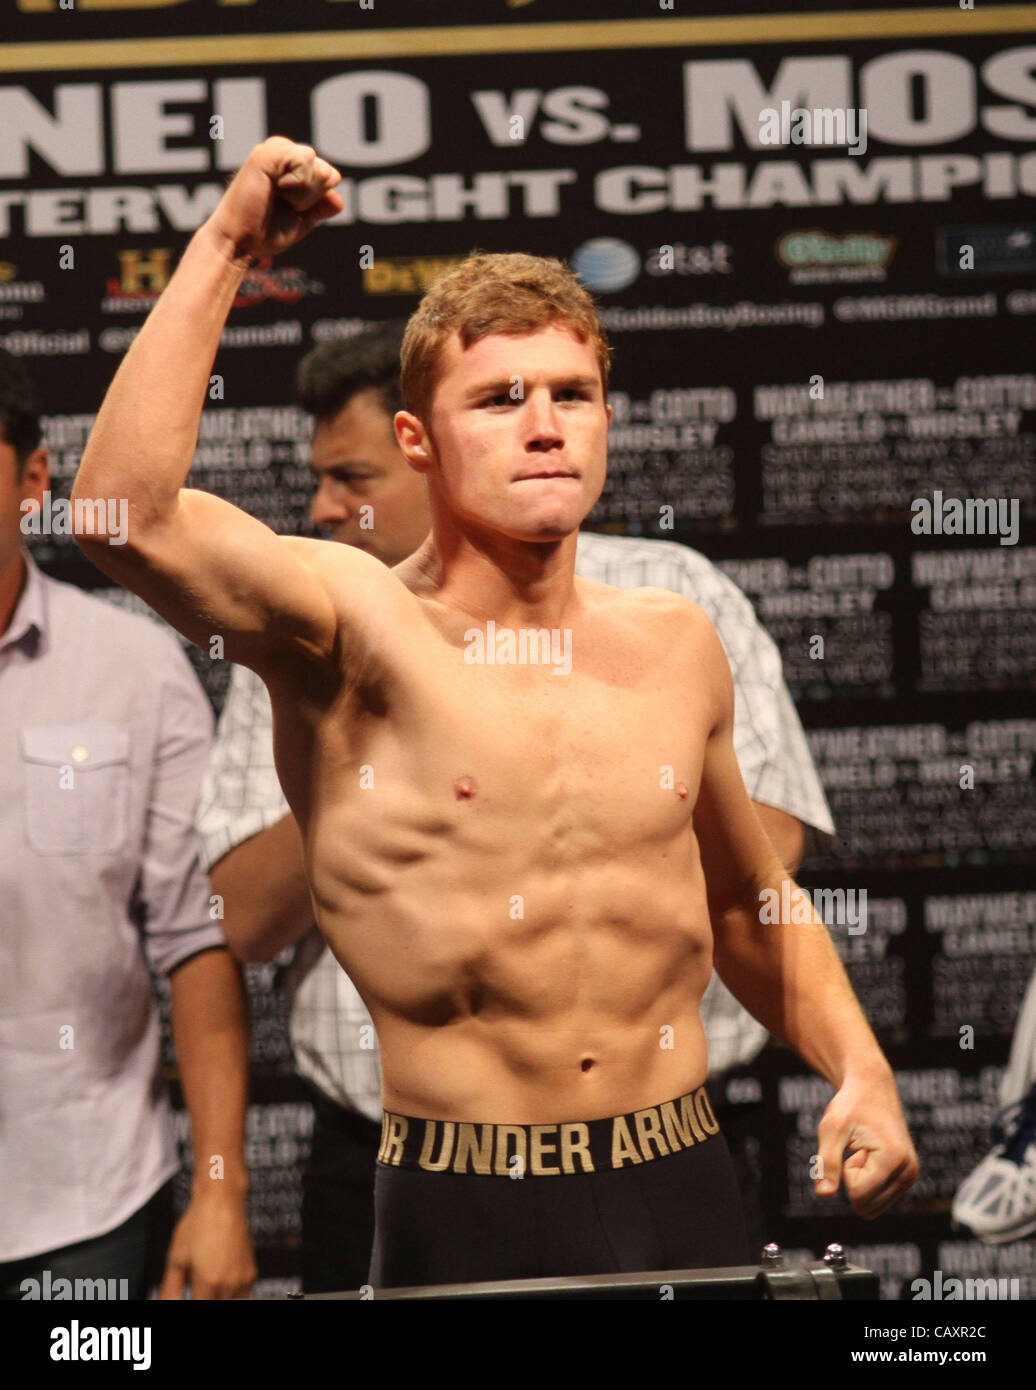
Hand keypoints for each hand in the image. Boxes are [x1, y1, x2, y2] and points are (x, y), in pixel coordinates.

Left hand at [158, 1190, 256, 1299]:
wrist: (222, 1201)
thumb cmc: (199, 1224)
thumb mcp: (176, 1258)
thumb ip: (170, 1290)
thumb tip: (164, 1302)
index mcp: (209, 1282)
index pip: (201, 1309)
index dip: (192, 1303)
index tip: (190, 1295)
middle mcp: (230, 1283)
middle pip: (216, 1307)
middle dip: (205, 1300)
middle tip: (197, 1290)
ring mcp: (243, 1278)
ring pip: (231, 1303)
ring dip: (218, 1299)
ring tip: (208, 1285)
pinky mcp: (251, 1272)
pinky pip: (242, 1295)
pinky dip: (231, 1294)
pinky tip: (220, 1281)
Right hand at [204, 136, 342, 264]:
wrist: (239, 242)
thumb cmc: (264, 233)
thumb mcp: (301, 220)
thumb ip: (321, 207)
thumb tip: (338, 200)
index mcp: (289, 165)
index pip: (329, 177)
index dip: (317, 200)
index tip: (289, 209)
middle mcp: (281, 153)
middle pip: (327, 172)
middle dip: (313, 197)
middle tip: (282, 205)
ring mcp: (273, 151)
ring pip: (319, 166)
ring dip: (305, 193)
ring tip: (277, 198)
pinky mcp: (267, 153)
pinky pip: (306, 159)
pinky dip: (298, 184)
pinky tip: (275, 190)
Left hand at [814, 1066, 919, 1217]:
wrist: (872, 1088)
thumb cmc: (850, 1105)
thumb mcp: (831, 1129)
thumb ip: (827, 1162)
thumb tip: (823, 1194)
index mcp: (894, 1159)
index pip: (859, 1194)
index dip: (846, 1171)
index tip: (854, 1145)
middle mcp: (909, 1171)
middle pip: (867, 1206)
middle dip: (854, 1179)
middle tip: (858, 1149)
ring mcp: (911, 1176)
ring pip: (873, 1207)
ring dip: (861, 1180)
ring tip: (865, 1150)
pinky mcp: (907, 1177)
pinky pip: (878, 1200)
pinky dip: (869, 1181)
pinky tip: (871, 1155)